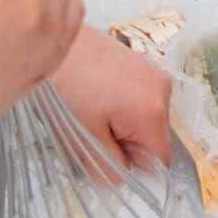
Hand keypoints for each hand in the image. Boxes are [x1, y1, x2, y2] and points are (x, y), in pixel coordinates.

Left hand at [51, 24, 171, 167]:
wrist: (53, 37)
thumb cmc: (69, 90)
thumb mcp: (84, 140)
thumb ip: (108, 169)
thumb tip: (122, 179)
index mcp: (155, 112)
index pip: (159, 162)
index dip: (131, 169)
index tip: (102, 158)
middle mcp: (163, 90)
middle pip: (151, 140)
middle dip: (122, 145)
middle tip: (88, 133)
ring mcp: (153, 72)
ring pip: (142, 120)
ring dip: (119, 126)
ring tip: (87, 112)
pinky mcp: (140, 63)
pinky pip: (137, 100)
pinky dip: (118, 107)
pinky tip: (92, 96)